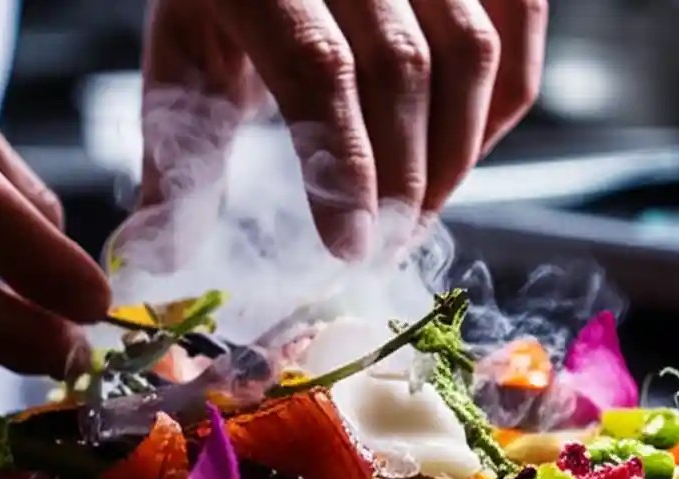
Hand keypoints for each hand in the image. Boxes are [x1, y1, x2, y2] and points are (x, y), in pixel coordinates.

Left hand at [139, 0, 547, 259]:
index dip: (347, 167)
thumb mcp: (187, 56)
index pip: (318, 68)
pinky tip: (467, 148)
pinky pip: (521, 17)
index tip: (352, 247)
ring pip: (473, 48)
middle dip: (405, 176)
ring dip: (458, 151)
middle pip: (404, 65)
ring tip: (422, 209)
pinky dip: (505, 98)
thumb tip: (157, 255)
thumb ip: (179, 155)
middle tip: (390, 242)